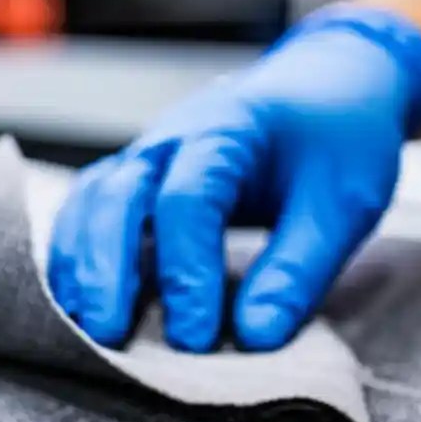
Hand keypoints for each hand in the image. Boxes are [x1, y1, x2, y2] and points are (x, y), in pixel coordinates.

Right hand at [48, 7, 420, 351]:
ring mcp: (146, 155)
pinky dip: (75, 254)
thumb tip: (256, 339)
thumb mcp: (344, 205)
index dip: (185, 273)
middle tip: (109, 337)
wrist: (329, 82)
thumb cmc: (340, 139)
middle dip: (107, 271)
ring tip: (85, 328)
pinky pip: (87, 210)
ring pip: (90, 202)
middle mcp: (171, 138)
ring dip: (80, 265)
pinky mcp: (136, 177)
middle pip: (117, 197)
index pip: (188, 203)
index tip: (195, 339)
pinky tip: (79, 301)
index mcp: (227, 132)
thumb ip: (298, 272)